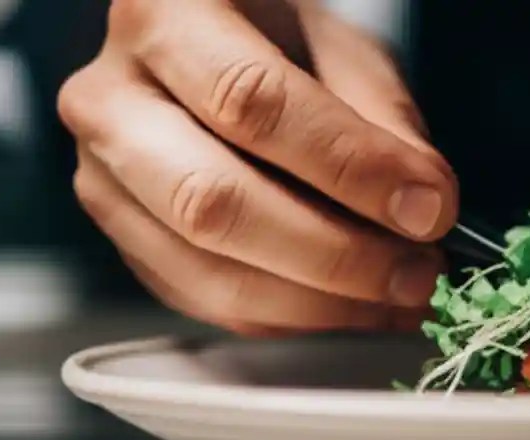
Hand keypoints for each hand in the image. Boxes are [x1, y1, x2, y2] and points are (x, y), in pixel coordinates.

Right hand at [59, 0, 457, 335]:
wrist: (211, 59)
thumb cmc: (280, 44)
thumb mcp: (341, 49)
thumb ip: (382, 120)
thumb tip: (423, 207)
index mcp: (163, 14)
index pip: (251, 102)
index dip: (349, 167)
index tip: (428, 207)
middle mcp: (109, 98)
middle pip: (212, 202)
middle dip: (335, 255)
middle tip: (417, 272)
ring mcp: (101, 178)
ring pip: (208, 271)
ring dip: (323, 303)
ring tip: (400, 297)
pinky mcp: (121, 242)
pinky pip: (207, 303)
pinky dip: (294, 318)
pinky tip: (354, 307)